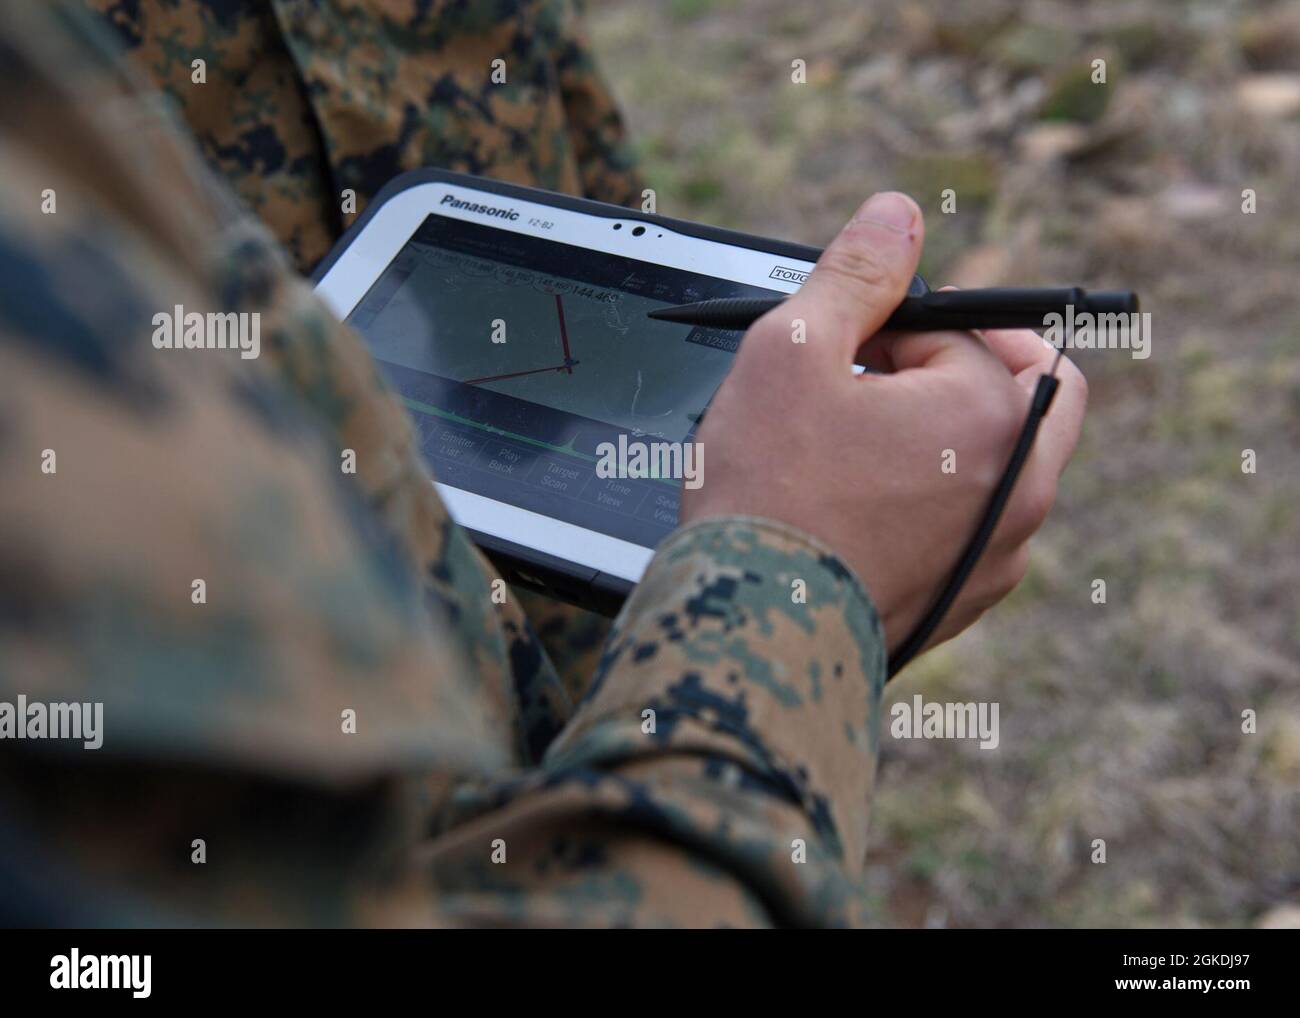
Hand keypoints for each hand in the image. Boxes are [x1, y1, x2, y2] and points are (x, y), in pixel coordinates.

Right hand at [680, 192, 1087, 656]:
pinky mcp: (966, 601)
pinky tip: (861, 511)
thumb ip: (854, 273)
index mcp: (994, 412)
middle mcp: (1022, 487)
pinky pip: (973, 525)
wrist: (750, 634)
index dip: (886, 328)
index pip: (957, 331)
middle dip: (960, 364)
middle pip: (1029, 387)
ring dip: (946, 435)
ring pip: (1002, 460)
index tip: (835, 351)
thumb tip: (899, 213)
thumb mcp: (792, 349)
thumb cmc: (767, 491)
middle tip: (882, 376)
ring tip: (858, 450)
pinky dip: (935, 501)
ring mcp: (1000, 553)